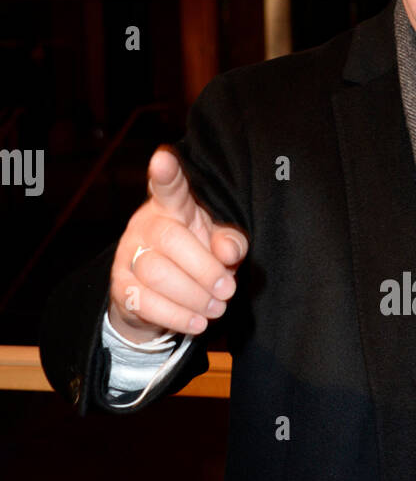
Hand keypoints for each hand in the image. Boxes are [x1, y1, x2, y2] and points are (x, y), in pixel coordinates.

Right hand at [108, 146, 247, 342]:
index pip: (168, 187)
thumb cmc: (195, 259)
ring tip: (217, 308)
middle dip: (205, 269)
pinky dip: (179, 317)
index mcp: (171, 208)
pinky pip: (147, 303)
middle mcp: (145, 226)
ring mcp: (129, 256)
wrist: (159, 297)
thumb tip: (228, 251)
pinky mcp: (121, 288)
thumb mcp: (218, 246)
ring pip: (157, 273)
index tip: (163, 159)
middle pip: (170, 239)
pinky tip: (198, 321)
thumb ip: (229, 242)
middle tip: (228, 290)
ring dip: (194, 296)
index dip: (166, 174)